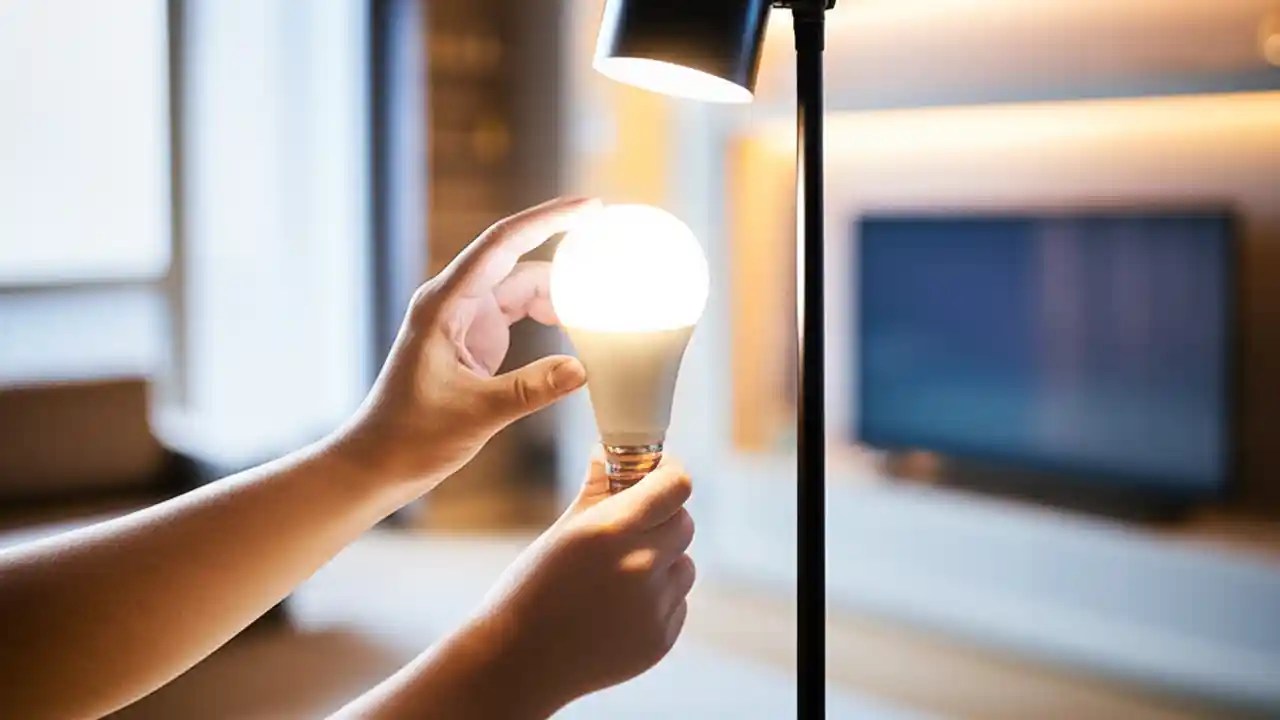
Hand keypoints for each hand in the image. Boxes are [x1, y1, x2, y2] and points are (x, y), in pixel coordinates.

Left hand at [331, 197, 600, 491]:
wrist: (378, 462)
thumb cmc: (411, 437)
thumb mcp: (476, 414)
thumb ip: (531, 390)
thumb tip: (584, 369)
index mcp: (443, 304)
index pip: (502, 244)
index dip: (548, 219)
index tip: (590, 207)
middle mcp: (453, 301)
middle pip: (518, 261)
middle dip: (564, 254)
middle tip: (611, 252)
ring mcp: (464, 318)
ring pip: (522, 287)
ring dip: (560, 293)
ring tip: (600, 303)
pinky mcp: (473, 338)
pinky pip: (518, 311)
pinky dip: (549, 313)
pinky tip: (575, 324)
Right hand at [472, 453, 695, 714]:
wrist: (517, 662)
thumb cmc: (530, 589)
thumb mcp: (561, 531)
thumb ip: (597, 490)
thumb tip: (609, 454)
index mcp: (612, 530)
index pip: (676, 486)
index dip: (670, 476)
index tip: (658, 476)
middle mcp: (641, 566)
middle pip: (684, 523)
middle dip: (664, 519)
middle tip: (633, 527)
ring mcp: (654, 607)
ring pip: (684, 565)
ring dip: (663, 562)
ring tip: (617, 576)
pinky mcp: (661, 639)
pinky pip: (676, 603)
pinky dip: (657, 600)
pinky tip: (615, 609)